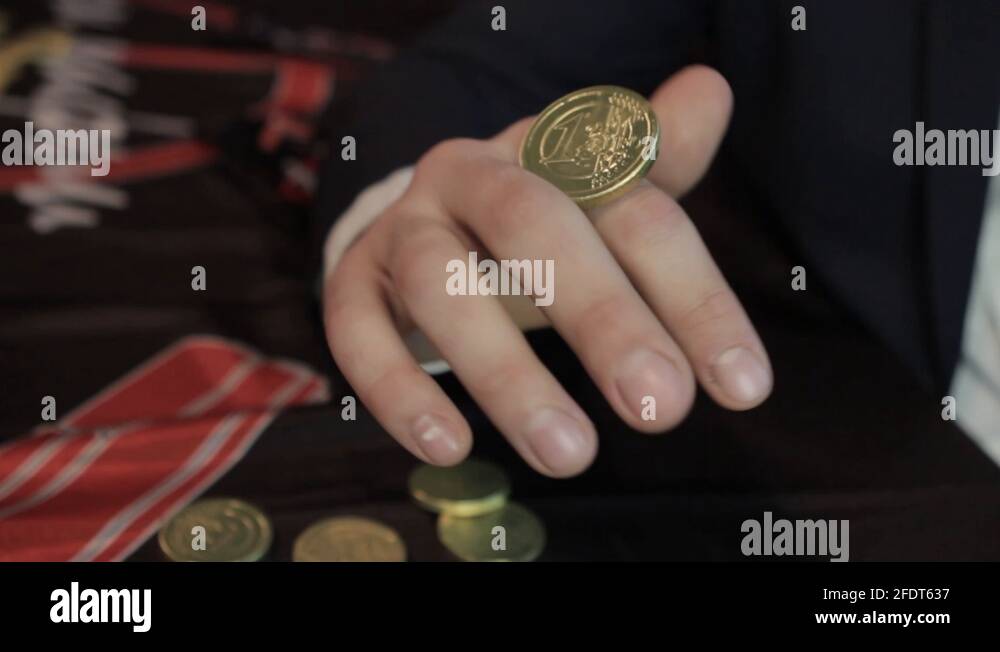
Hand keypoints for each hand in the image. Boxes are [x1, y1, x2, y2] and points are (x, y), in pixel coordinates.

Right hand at [323, 65, 771, 476]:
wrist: (427, 219)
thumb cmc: (536, 225)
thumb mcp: (598, 195)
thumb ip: (658, 163)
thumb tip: (712, 90)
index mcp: (550, 153)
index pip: (633, 210)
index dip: (693, 296)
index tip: (742, 386)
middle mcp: (472, 176)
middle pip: (536, 229)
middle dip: (604, 320)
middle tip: (660, 409)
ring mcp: (405, 228)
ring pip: (443, 284)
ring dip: (506, 373)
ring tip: (569, 453)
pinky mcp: (354, 282)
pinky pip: (357, 331)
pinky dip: (399, 390)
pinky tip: (449, 447)